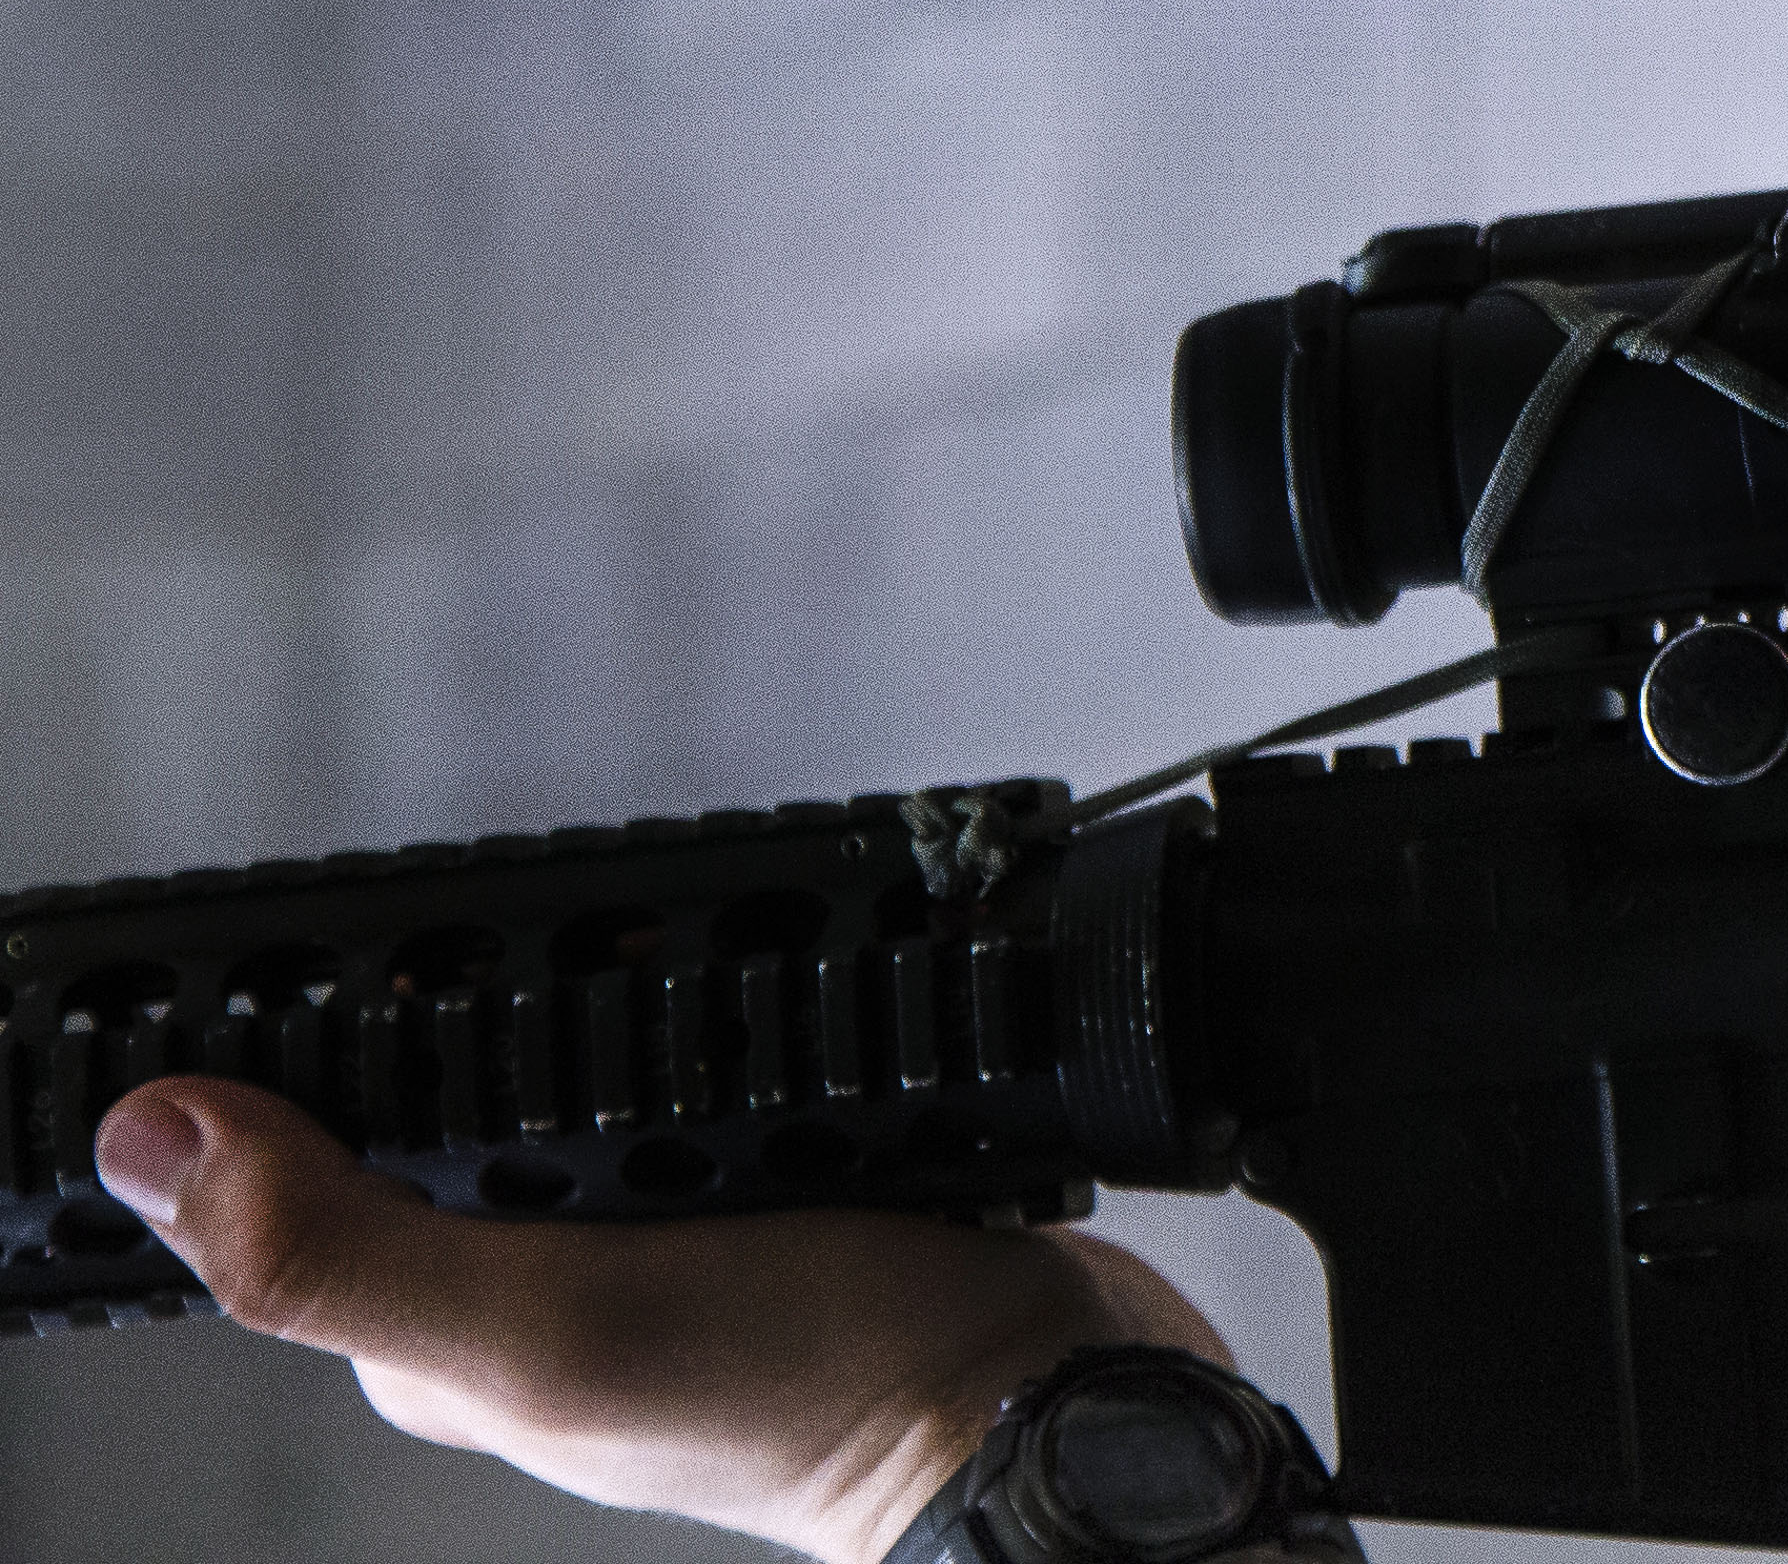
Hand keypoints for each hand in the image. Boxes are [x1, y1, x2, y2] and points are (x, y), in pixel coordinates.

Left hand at [93, 1078, 1225, 1563]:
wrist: (1049, 1406)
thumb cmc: (819, 1396)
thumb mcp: (553, 1325)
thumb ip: (348, 1250)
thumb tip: (154, 1146)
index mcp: (438, 1317)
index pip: (328, 1135)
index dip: (344, 1032)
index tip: (405, 966)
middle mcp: (536, 1270)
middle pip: (471, 1075)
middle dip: (533, 999)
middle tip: (626, 1001)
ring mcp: (660, 1227)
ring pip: (603, 1052)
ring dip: (658, 999)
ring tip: (728, 1020)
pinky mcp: (773, 1186)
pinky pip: (721, 1063)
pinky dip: (751, 1023)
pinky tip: (785, 1027)